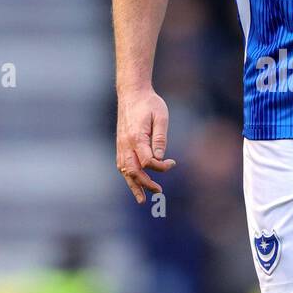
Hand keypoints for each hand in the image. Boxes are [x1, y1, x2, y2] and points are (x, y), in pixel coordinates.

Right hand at [116, 88, 176, 202]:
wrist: (132, 93)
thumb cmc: (149, 103)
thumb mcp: (160, 116)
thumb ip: (160, 138)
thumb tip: (160, 158)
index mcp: (136, 137)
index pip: (147, 161)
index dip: (160, 167)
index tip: (172, 163)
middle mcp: (125, 144)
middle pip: (133, 171)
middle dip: (145, 184)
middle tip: (159, 191)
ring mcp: (121, 145)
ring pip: (125, 171)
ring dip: (133, 185)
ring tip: (141, 200)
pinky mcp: (120, 145)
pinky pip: (122, 165)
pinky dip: (128, 176)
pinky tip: (134, 184)